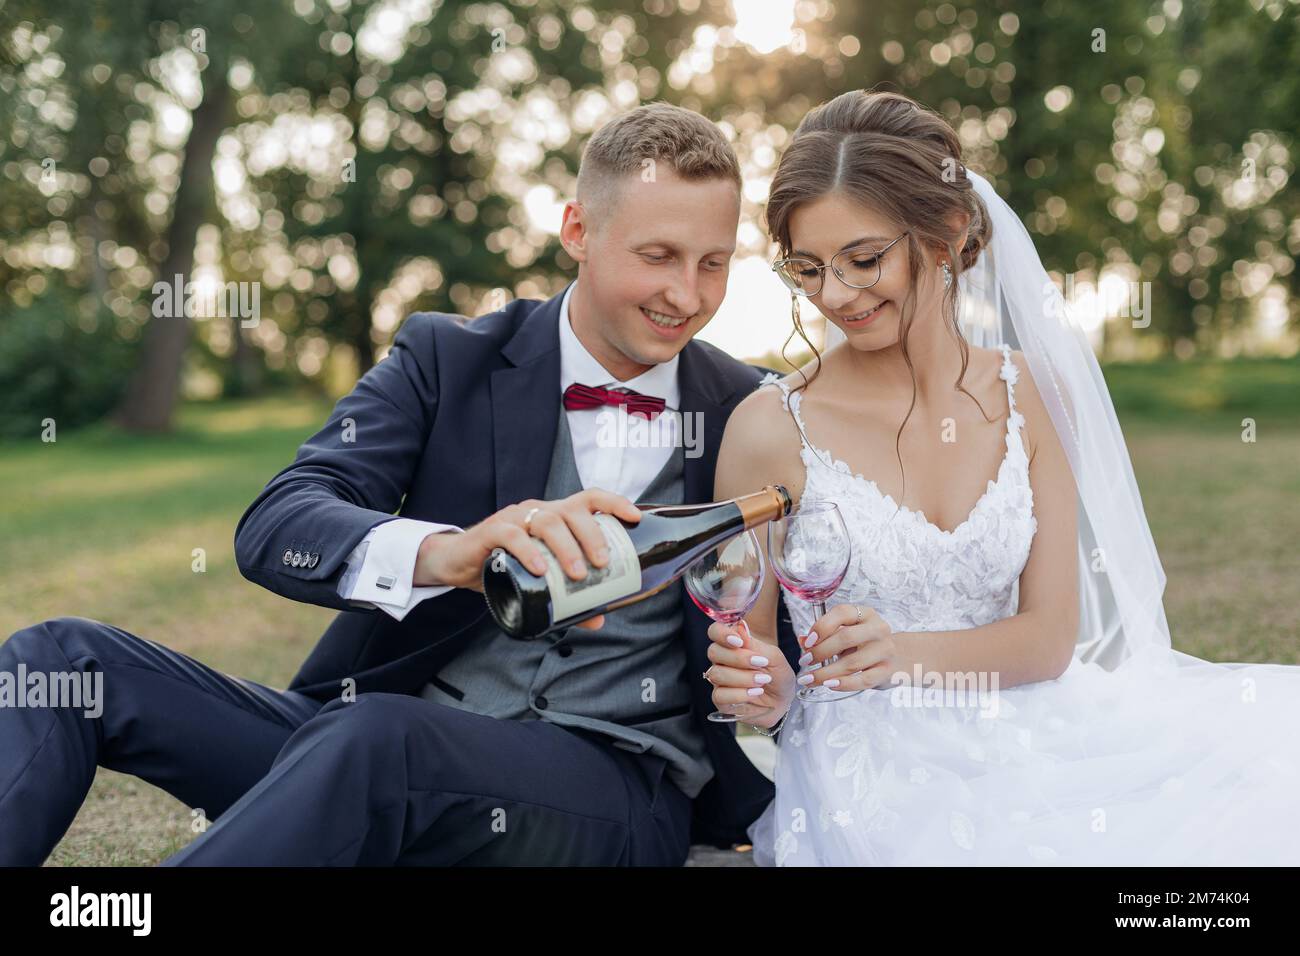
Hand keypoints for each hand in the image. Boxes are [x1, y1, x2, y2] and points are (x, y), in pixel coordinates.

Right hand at [415, 488, 641, 630]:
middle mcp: (538, 510)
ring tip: (576, 573)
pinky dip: (528, 551)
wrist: (459, 563)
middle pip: (572, 511)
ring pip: (545, 521)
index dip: (614, 503)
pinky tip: (540, 569)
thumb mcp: (541, 581)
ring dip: (565, 546)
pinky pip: (511, 535)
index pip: (589, 498)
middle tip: (602, 563)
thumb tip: (599, 620)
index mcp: (556, 516)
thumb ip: (569, 598)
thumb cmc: (506, 565)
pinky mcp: (492, 531)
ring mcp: (515, 518)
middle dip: (592, 534)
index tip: (634, 518)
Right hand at [704, 620, 795, 725]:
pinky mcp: (721, 700)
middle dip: (738, 658)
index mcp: (732, 644)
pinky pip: (719, 695)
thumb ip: (756, 645)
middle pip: (713, 652)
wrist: (784, 700)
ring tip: (762, 680)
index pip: (715, 631)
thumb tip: (740, 629)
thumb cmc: (778, 675)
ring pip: (716, 674)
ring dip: (743, 677)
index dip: (722, 634)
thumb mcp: (774, 657)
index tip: (739, 642)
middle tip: (760, 663)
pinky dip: (739, 694)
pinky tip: (754, 693)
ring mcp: (719, 681)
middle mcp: (722, 661)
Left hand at [798, 603, 895, 691]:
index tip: (807, 642)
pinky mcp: (888, 670)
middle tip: (804, 662)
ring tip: (809, 679)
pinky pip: (864, 679)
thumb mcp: (846, 633)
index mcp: (865, 614)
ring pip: (853, 662)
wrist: (898, 658)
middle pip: (846, 638)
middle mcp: (878, 629)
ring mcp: (885, 650)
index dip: (822, 627)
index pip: (842, 613)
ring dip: (826, 672)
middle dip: (820, 651)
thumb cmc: (865, 643)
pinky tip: (829, 685)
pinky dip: (844, 683)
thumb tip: (802, 640)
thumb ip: (824, 635)